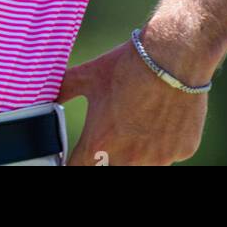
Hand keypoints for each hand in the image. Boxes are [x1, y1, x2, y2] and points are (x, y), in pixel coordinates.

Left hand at [56, 38, 207, 164]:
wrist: (173, 56)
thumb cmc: (129, 65)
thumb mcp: (88, 75)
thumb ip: (63, 90)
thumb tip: (43, 95)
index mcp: (100, 143)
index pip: (77, 169)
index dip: (74, 162)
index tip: (76, 154)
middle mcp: (129, 158)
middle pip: (109, 169)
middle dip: (104, 158)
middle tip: (111, 133)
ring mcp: (159, 157)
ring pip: (141, 166)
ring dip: (135, 153)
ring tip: (136, 122)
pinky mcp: (184, 151)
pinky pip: (168, 155)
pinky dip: (162, 143)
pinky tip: (160, 118)